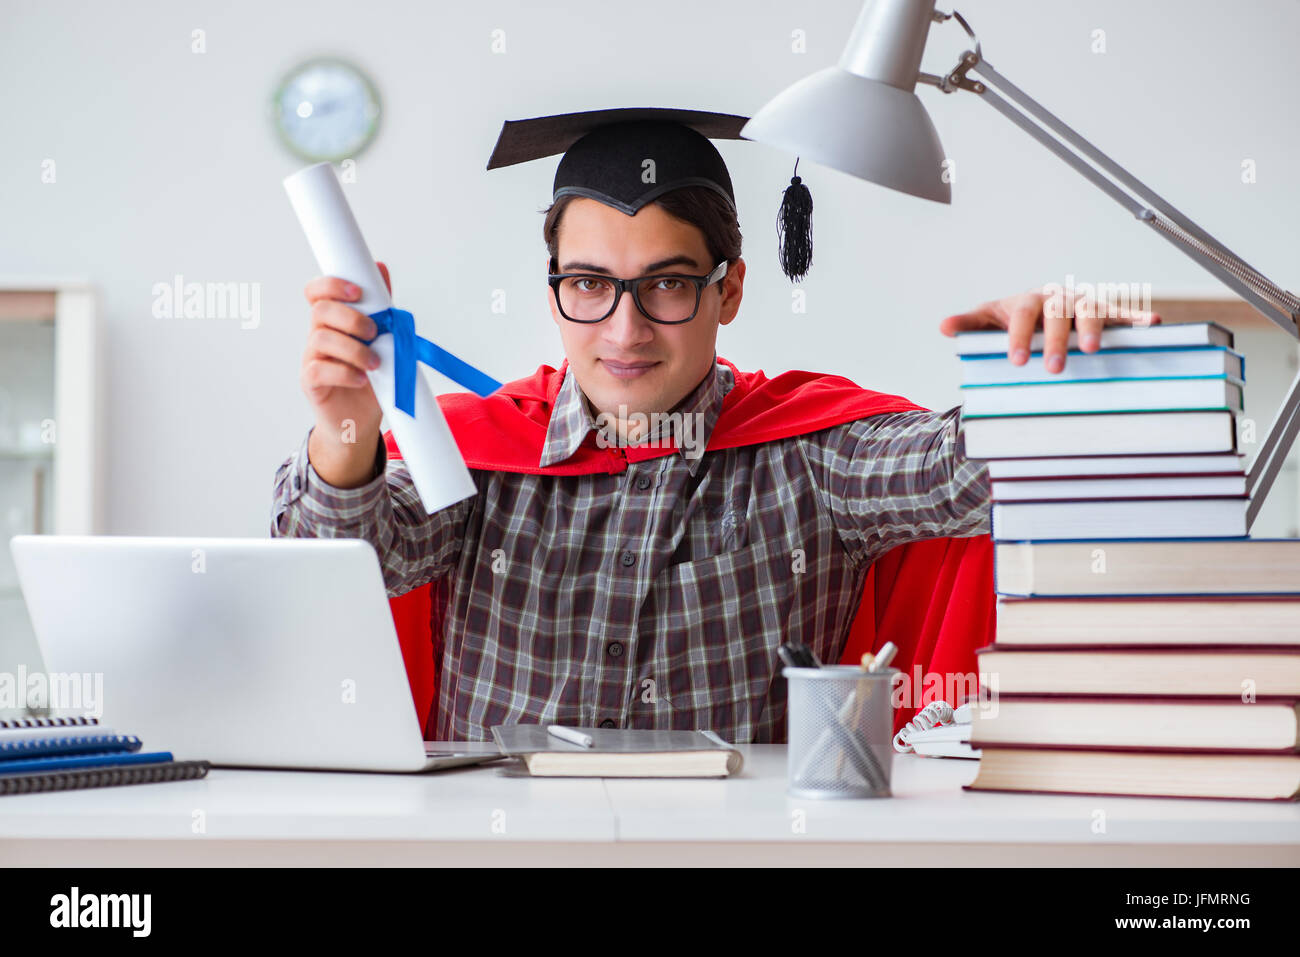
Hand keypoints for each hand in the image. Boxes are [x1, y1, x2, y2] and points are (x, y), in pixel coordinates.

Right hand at [301, 262, 391, 487]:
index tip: (357, 292)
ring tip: (375, 364)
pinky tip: (362, 379)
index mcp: (333, 320)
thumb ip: (381, 308)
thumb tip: (380, 268)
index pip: (317, 291)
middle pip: (321, 311)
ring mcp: (312, 358)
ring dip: (354, 349)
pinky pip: (319, 369)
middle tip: (375, 334)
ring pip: (321, 338)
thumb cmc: (372, 377)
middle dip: (352, 318)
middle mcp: (318, 335)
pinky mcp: (311, 382)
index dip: (331, 284)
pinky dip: (345, 372)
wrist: (360, 420)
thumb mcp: (382, 340)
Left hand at [938, 285, 1160, 372]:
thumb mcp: (990, 319)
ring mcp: (1083, 304)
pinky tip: (1153, 324)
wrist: (1042, 305)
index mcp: (1029, 301)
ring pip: (1091, 310)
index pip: (1023, 315)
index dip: (1020, 336)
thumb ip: (970, 324)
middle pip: (1058, 314)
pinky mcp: (1106, 312)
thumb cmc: (1015, 316)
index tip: (1016, 361)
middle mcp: (1059, 299)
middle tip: (1054, 367)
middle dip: (1056, 340)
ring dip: (1093, 327)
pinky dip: (1137, 317)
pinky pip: (1124, 313)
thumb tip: (944, 328)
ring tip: (1092, 350)